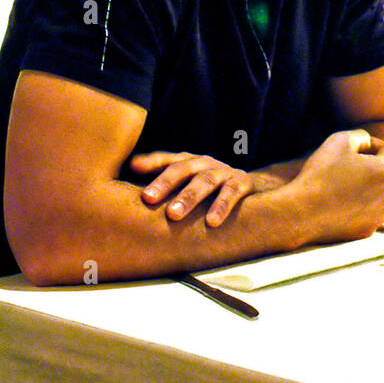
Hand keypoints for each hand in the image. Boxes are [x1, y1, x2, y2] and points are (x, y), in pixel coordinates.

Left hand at [130, 150, 261, 226]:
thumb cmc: (210, 185)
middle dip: (164, 183)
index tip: (131, 175)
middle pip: (183, 169)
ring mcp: (224, 172)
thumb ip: (161, 171)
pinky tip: (212, 222)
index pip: (166, 161)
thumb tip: (131, 166)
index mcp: (189, 161)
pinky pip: (232, 193)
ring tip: (174, 215)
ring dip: (189, 197)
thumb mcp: (188, 178)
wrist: (252, 186)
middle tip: (147, 199)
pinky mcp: (243, 183)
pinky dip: (222, 206)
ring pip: (205, 181)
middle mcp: (205, 163)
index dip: (149, 166)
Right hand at [295, 130, 383, 243]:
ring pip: (379, 194)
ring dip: (367, 187)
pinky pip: (369, 212)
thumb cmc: (321, 174)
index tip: (356, 149)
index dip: (373, 145)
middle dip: (372, 166)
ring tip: (344, 184)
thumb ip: (362, 136)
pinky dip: (360, 206)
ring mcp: (379, 215)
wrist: (303, 212)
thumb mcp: (340, 140)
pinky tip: (341, 202)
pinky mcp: (368, 230)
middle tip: (348, 166)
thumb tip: (368, 144)